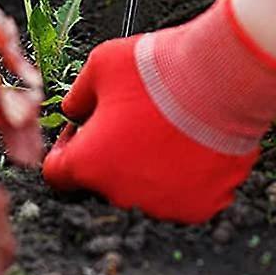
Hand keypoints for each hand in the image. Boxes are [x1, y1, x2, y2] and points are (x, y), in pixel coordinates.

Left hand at [43, 0, 275, 223]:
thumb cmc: (156, 72)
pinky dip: (180, 174)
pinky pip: (180, 194)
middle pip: (104, 180)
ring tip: (159, 127)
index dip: (65, 147)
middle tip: (126, 121)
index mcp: (89, 164)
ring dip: (144, 165)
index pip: (58, 173)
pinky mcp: (200, 206)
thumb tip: (73, 111)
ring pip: (143, 188)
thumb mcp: (97, 68)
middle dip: (108, 153)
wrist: (217, 82)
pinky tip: (184, 143)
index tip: (81, 129)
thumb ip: (77, 97)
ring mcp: (163, 205)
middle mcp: (123, 194)